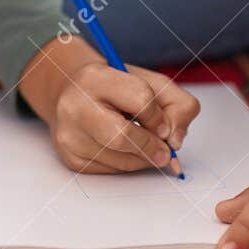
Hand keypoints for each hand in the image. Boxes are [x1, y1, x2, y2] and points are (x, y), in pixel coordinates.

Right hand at [19, 34, 199, 173]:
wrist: (76, 95)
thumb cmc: (117, 89)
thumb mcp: (152, 83)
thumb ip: (179, 106)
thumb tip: (175, 142)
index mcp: (96, 78)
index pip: (141, 100)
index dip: (159, 117)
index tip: (162, 124)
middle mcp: (75, 106)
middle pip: (123, 137)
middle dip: (152, 147)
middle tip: (165, 152)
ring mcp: (69, 134)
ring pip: (121, 160)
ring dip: (143, 158)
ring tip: (142, 144)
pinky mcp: (71, 158)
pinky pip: (112, 171)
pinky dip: (127, 164)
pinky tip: (124, 149)